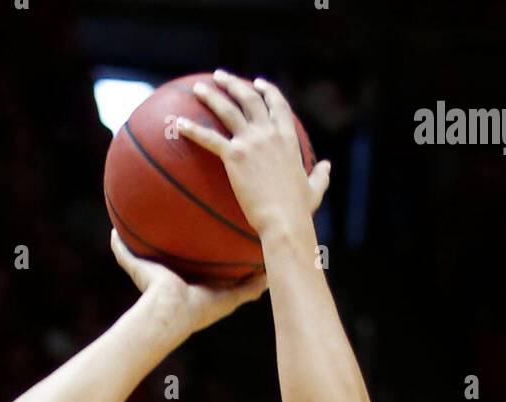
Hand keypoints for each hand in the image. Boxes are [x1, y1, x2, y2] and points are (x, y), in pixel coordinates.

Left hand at [110, 229, 266, 337]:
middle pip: (231, 271)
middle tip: (253, 236)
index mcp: (194, 282)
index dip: (216, 251)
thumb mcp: (137, 265)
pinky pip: (254, 286)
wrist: (167, 311)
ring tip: (274, 247)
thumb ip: (124, 249)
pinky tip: (276, 261)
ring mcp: (225, 296)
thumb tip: (112, 231)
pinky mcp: (233, 300)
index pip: (208, 263)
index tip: (221, 236)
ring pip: (248, 278)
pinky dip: (266, 276)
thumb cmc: (152, 292)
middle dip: (241, 257)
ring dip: (259, 264)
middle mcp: (212, 289)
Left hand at [177, 71, 330, 242]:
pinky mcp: (234, 155)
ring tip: (199, 88)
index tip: (257, 83)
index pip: (277, 105)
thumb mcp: (315, 189)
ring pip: (228, 110)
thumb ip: (321, 175)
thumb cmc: (299, 210)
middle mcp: (269, 133)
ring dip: (212, 95)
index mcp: (287, 138)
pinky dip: (192, 129)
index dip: (267, 91)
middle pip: (249, 98)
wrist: (284, 220)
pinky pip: (208, 138)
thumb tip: (328, 166)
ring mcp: (251, 141)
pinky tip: (177, 123)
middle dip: (234, 84)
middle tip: (220, 77)